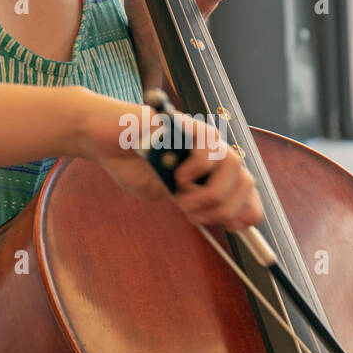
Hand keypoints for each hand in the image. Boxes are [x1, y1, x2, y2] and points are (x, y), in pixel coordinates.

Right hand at [75, 91, 262, 232]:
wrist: (104, 140)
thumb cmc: (131, 164)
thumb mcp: (164, 194)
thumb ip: (193, 204)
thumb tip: (230, 218)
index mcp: (209, 169)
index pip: (245, 188)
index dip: (248, 209)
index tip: (235, 228)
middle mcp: (212, 152)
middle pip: (246, 181)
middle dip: (223, 209)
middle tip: (191, 214)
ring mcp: (202, 137)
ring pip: (233, 166)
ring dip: (209, 194)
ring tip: (182, 196)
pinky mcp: (188, 124)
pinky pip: (209, 148)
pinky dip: (195, 169)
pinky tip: (175, 173)